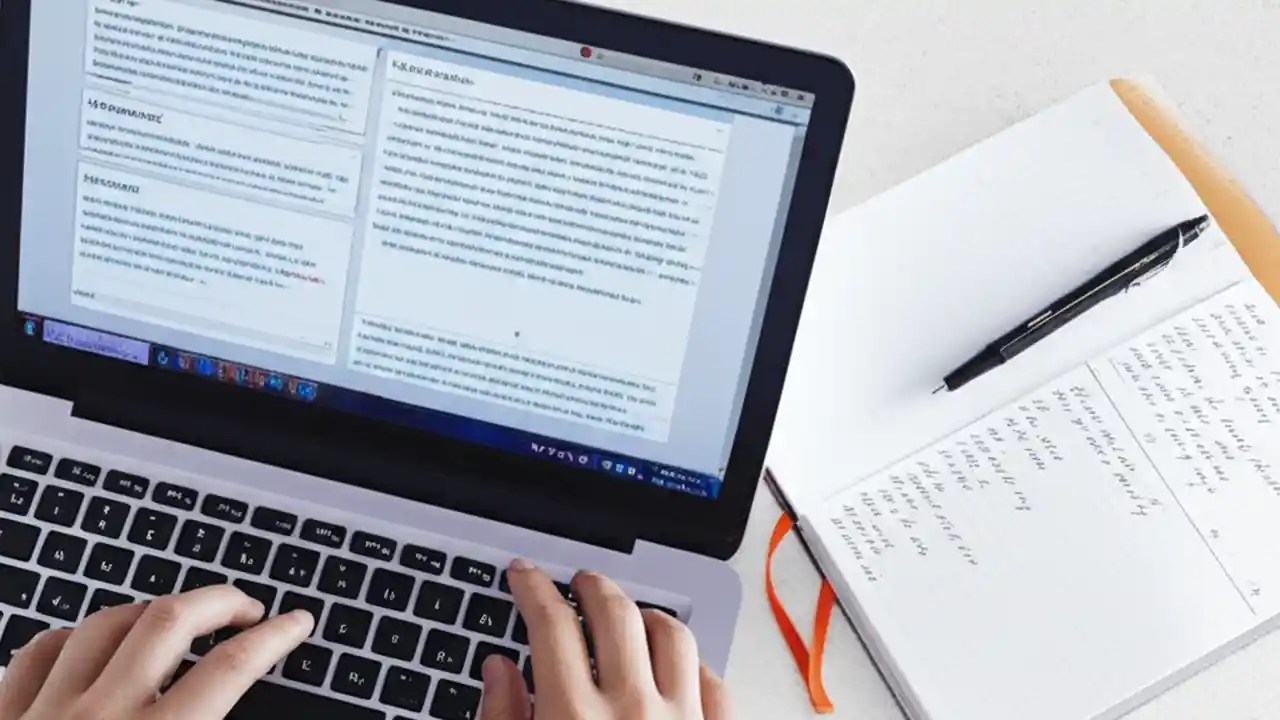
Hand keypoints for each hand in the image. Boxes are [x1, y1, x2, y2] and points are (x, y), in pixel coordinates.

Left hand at [0, 585, 312, 719]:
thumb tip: (231, 703)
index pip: (232, 669)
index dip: (275, 637)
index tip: (296, 623)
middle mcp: (102, 717)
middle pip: (173, 621)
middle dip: (221, 600)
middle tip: (246, 609)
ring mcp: (45, 713)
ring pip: (105, 624)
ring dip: (152, 612)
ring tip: (177, 619)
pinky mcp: (3, 718)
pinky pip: (37, 654)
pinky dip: (73, 639)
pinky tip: (91, 642)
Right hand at [482, 559, 730, 719]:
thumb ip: (504, 719)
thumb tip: (498, 671)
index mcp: (573, 718)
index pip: (551, 626)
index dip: (533, 589)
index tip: (525, 574)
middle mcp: (632, 712)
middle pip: (615, 616)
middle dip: (593, 587)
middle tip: (579, 582)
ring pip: (674, 638)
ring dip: (648, 617)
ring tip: (630, 614)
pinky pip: (717, 685)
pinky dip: (696, 667)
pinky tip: (679, 667)